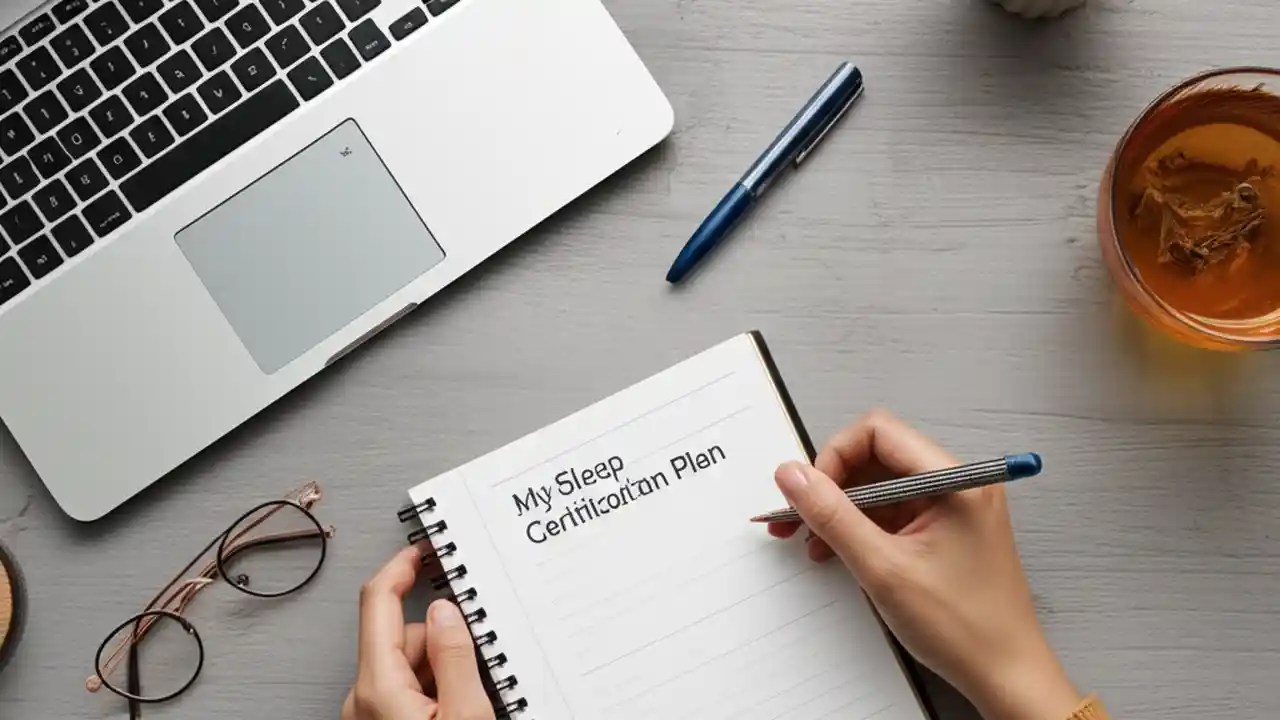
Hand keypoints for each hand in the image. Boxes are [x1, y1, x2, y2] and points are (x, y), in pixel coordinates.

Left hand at [342, 546, 494, 719]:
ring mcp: (366, 713)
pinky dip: (428, 688)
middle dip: (436, 641)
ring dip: (435, 669)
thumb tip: (444, 611)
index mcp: (377, 687)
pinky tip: (449, 710)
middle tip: (469, 671)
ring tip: (461, 702)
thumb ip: (454, 658)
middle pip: (400, 637)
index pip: (378, 602)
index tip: (417, 551)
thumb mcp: (466, 714)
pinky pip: (403, 687)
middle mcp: (361, 698)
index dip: (400, 569)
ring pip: (404, 662)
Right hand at [768, 411, 1079, 719]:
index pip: (878, 432)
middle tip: (798, 515)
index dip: (834, 456)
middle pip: (875, 456)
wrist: (1005, 673)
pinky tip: (836, 549)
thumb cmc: (967, 628)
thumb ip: (832, 516)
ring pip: (878, 485)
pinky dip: (859, 527)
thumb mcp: (883, 568)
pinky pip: (890, 511)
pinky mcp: (942, 528)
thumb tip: (794, 476)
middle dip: (830, 485)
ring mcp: (950, 506)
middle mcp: (957, 484)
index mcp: (955, 480)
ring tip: (811, 538)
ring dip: (840, 509)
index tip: (810, 490)